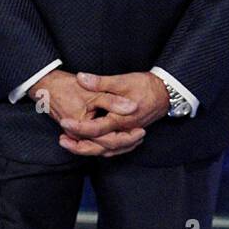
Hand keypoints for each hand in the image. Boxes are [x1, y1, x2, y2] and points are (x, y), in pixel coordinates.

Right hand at [29, 69, 146, 156]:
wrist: (46, 86)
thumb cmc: (67, 87)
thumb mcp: (93, 92)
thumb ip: (113, 101)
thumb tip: (133, 107)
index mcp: (83, 128)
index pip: (109, 140)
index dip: (127, 137)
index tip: (141, 130)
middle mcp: (79, 136)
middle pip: (106, 148)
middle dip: (125, 144)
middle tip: (141, 134)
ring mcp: (77, 136)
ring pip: (101, 148)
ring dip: (118, 145)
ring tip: (135, 138)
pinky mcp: (77, 132)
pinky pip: (95, 142)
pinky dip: (109, 141)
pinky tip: (120, 134)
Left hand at [55, 72, 170, 156]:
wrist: (166, 93)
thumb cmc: (146, 86)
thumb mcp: (122, 81)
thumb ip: (100, 82)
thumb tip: (81, 78)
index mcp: (120, 119)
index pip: (95, 129)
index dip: (77, 127)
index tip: (64, 122)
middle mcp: (124, 131)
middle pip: (99, 147)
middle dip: (78, 146)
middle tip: (62, 140)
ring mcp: (128, 135)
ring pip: (107, 150)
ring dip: (88, 149)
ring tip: (71, 143)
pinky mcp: (130, 134)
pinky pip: (115, 149)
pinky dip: (101, 149)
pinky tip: (92, 144)